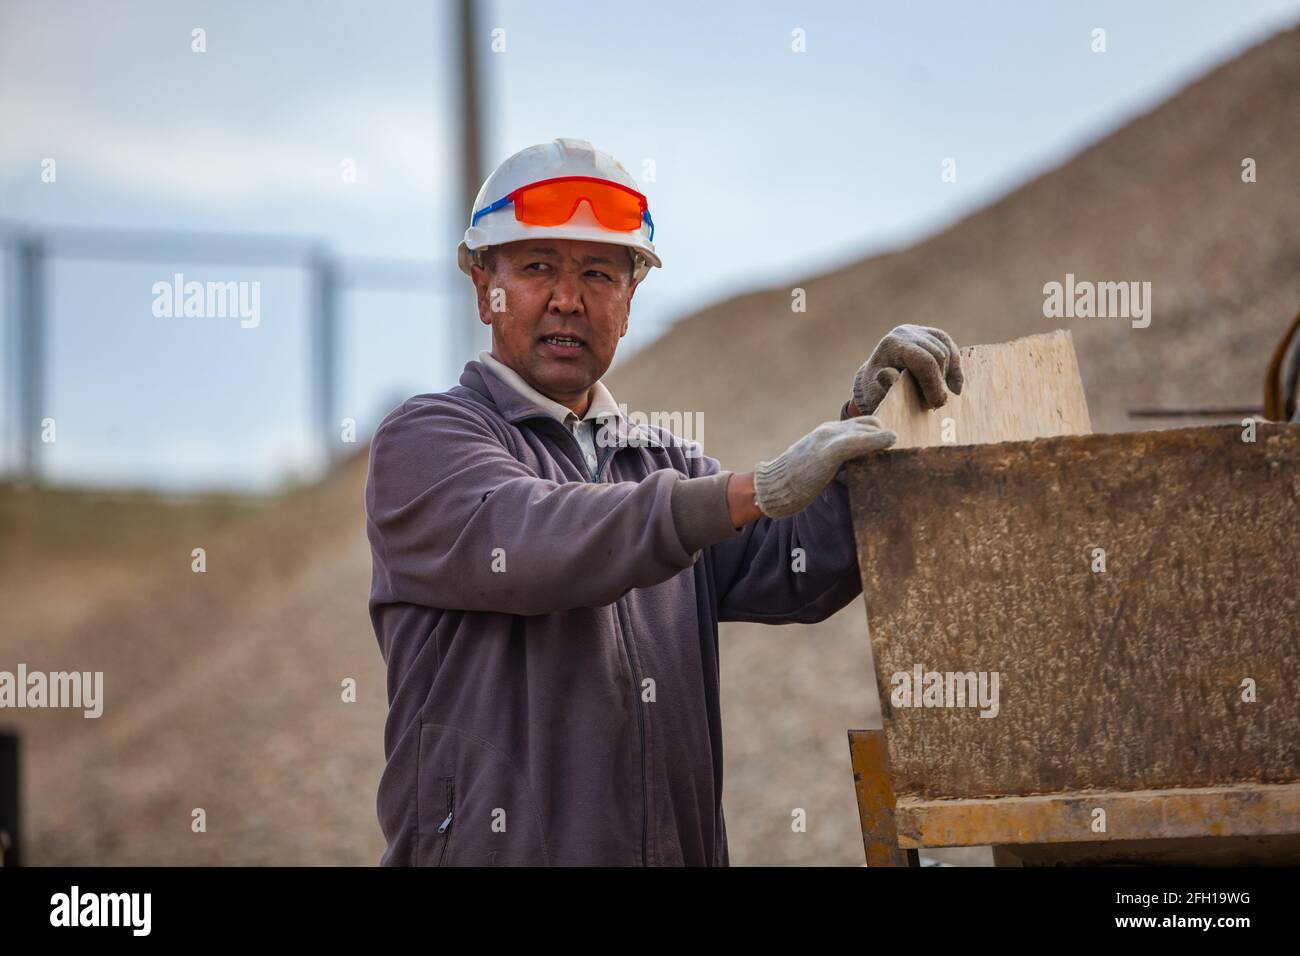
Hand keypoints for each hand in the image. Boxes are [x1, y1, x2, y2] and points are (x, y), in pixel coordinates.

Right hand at [753, 417, 896, 517]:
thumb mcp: (819, 466)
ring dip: (886, 436)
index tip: (895, 445)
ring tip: (906, 446)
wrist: (772, 487)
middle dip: (886, 433)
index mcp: (826, 433)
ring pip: (866, 429)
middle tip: (907, 450)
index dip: (879, 433)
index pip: (861, 424)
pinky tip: (892, 440)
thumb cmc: (795, 482)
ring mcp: (829, 438)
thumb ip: (839, 462)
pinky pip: (859, 441)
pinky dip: (878, 439)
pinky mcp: (829, 451)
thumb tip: (860, 469)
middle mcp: (829, 430)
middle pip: (868, 423)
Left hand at [851, 325, 963, 414]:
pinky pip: (951, 351)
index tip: (935, 404)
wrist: (875, 382)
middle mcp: (906, 332)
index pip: (923, 361)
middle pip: (938, 355)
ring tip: (938, 397)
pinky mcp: (933, 335)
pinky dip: (955, 370)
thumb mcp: (875, 395)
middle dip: (940, 382)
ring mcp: (920, 331)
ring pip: (947, 353)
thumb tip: (892, 376)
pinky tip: (954, 388)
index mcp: (891, 344)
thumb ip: (884, 389)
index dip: (933, 383)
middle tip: (936, 404)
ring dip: (946, 377)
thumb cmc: (875, 392)